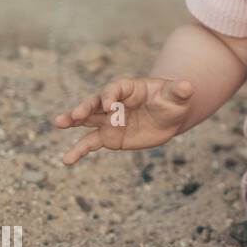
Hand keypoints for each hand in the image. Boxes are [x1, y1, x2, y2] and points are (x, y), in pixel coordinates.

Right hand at [53, 76, 194, 163]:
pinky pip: (90, 143)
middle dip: (85, 107)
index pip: (114, 89)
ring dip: (72, 121)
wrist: (169, 116)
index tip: (109, 106)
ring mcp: (108, 120)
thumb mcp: (178, 96)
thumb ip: (180, 91)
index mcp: (128, 88)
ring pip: (87, 121)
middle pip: (95, 103)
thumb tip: (189, 86)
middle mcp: (113, 103)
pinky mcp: (108, 136)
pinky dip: (79, 151)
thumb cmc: (172, 101)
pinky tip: (67, 160)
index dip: (110, 97)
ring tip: (58, 122)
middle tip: (75, 115)